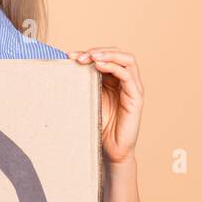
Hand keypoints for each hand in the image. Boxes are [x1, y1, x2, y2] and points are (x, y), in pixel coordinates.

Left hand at [67, 47, 143, 163]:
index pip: (105, 57)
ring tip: (91, 57)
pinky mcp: (136, 97)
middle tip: (80, 57)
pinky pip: (127, 76)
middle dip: (97, 51)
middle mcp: (125, 81)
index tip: (70, 55)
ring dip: (107, 54)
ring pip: (127, 60)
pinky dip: (114, 66)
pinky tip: (99, 66)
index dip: (89, 53)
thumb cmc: (99, 126)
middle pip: (117, 54)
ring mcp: (133, 88)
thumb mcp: (88, 100)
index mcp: (114, 80)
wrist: (111, 150)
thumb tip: (65, 68)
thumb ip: (83, 84)